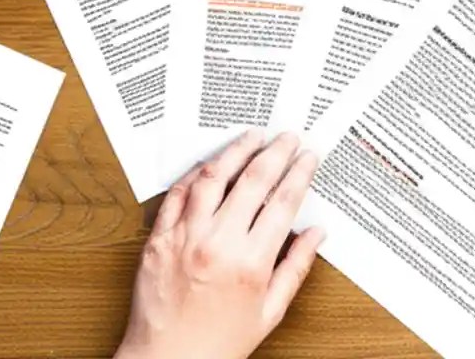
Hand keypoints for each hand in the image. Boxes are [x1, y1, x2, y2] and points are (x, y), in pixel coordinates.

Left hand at [115, 130, 324, 358]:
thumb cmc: (218, 344)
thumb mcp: (270, 311)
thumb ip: (296, 267)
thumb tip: (316, 234)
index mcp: (251, 263)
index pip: (283, 202)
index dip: (300, 172)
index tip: (308, 157)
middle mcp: (218, 244)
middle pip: (253, 180)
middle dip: (275, 152)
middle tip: (287, 137)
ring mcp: (185, 238)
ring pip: (213, 177)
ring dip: (235, 151)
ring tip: (251, 137)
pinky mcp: (158, 240)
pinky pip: (178, 195)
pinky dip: (196, 174)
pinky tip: (210, 165)